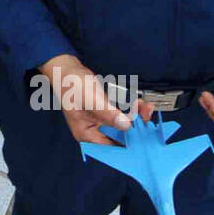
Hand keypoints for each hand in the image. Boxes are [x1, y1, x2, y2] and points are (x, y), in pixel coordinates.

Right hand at [37, 53, 151, 145]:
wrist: (67, 67)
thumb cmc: (71, 84)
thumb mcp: (90, 99)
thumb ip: (108, 113)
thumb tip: (126, 125)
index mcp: (86, 134)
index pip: (110, 147)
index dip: (127, 145)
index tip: (143, 138)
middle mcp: (95, 130)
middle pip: (120, 135)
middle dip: (136, 127)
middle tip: (147, 117)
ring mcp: (101, 120)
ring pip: (124, 123)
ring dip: (137, 116)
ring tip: (145, 108)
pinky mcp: (107, 110)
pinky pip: (123, 113)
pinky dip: (132, 108)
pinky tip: (139, 103)